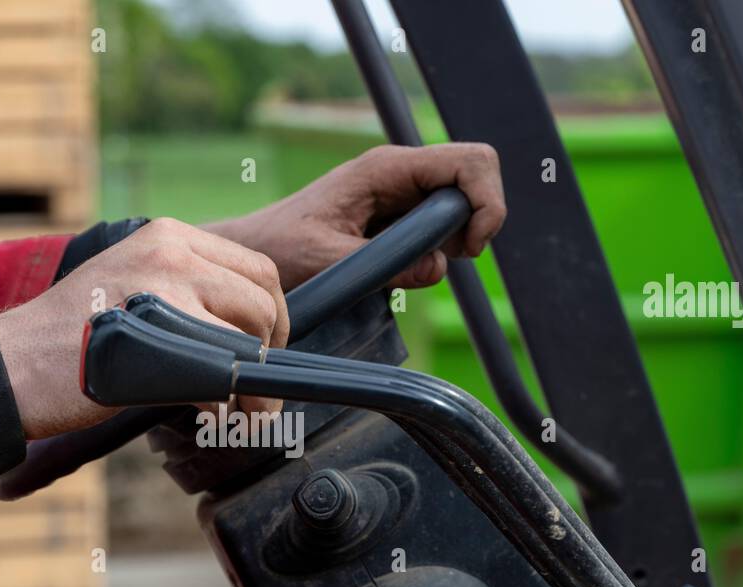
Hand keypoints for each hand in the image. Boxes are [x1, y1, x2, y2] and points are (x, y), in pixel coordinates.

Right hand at [0, 218, 288, 439]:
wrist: (11, 365)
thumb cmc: (67, 340)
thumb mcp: (130, 285)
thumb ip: (184, 293)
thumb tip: (242, 334)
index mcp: (167, 237)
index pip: (254, 267)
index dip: (270, 315)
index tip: (262, 348)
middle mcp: (171, 253)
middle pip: (263, 299)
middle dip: (270, 350)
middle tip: (258, 390)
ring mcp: (166, 293)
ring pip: (249, 338)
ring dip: (254, 385)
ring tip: (241, 413)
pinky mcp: (160, 340)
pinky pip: (221, 375)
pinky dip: (225, 406)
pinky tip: (211, 420)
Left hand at [204, 143, 506, 290]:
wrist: (255, 250)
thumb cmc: (280, 247)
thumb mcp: (327, 260)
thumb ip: (383, 264)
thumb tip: (438, 270)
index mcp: (386, 168)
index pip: (469, 161)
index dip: (487, 201)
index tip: (469, 248)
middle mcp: (400, 173)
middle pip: (475, 177)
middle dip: (480, 219)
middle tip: (456, 258)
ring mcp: (403, 193)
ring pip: (463, 202)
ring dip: (460, 237)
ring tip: (424, 265)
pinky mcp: (399, 217)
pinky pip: (442, 224)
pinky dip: (443, 248)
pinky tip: (413, 266)